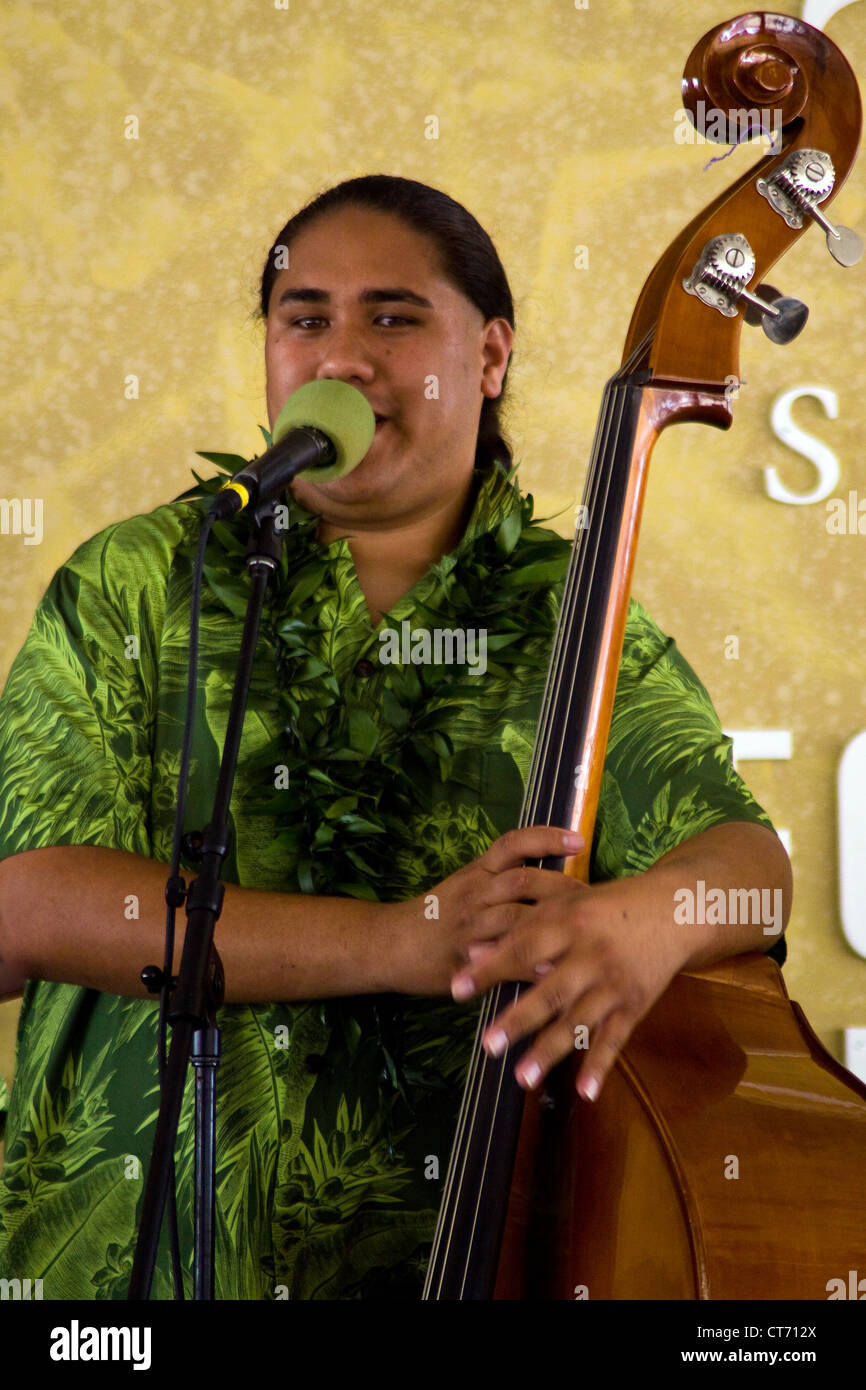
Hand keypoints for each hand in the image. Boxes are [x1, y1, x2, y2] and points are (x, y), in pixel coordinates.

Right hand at [381, 825, 583, 997]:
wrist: (389, 944)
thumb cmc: (433, 917)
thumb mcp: (462, 886)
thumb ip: (498, 882)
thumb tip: (549, 881)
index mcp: (476, 873)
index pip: (513, 844)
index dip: (546, 837)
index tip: (578, 837)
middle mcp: (475, 893)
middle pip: (526, 881)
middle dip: (565, 888)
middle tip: (597, 900)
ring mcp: (471, 926)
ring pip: (519, 917)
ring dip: (555, 925)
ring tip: (587, 933)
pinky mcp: (467, 957)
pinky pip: (505, 959)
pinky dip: (533, 964)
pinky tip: (558, 970)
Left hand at [449, 867, 687, 1101]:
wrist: (674, 909)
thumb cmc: (609, 905)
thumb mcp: (567, 905)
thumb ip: (522, 928)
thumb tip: (472, 951)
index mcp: (569, 923)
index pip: (522, 948)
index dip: (489, 969)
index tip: (456, 989)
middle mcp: (591, 955)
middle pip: (550, 992)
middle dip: (518, 1020)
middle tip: (487, 1045)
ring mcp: (614, 984)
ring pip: (578, 1022)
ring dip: (550, 1052)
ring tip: (521, 1078)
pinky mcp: (635, 1005)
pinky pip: (615, 1039)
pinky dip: (600, 1065)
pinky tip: (585, 1093)